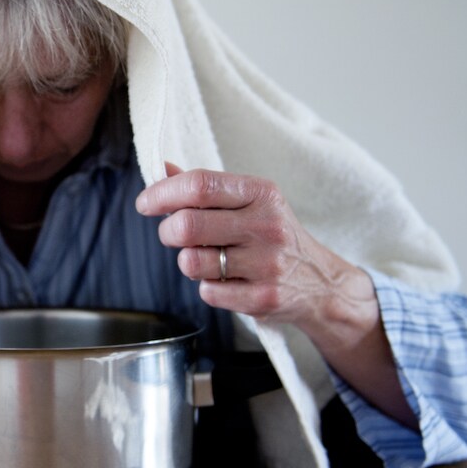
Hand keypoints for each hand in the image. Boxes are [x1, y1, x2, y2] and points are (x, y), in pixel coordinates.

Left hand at [135, 163, 374, 330]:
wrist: (320, 282)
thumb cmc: (273, 236)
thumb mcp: (250, 202)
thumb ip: (205, 188)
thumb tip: (162, 169)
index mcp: (261, 193)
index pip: (199, 185)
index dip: (163, 193)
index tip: (146, 203)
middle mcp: (266, 226)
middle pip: (187, 225)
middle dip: (167, 231)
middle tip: (172, 234)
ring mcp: (266, 264)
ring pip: (191, 262)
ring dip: (188, 261)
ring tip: (207, 258)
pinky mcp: (263, 298)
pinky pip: (208, 292)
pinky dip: (208, 287)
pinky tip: (226, 280)